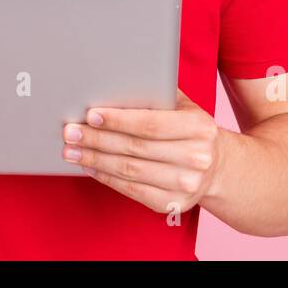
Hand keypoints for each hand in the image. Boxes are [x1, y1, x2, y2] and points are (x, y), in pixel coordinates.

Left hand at [61, 88, 226, 214]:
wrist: (217, 167)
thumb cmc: (190, 129)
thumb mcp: (183, 106)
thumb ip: (156, 95)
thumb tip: (112, 83)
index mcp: (199, 127)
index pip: (150, 124)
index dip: (118, 120)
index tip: (91, 114)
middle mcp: (196, 158)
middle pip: (135, 148)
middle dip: (97, 139)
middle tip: (70, 132)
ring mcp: (185, 185)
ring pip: (129, 170)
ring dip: (95, 160)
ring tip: (72, 150)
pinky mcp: (172, 205)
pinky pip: (131, 190)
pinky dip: (106, 177)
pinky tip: (90, 166)